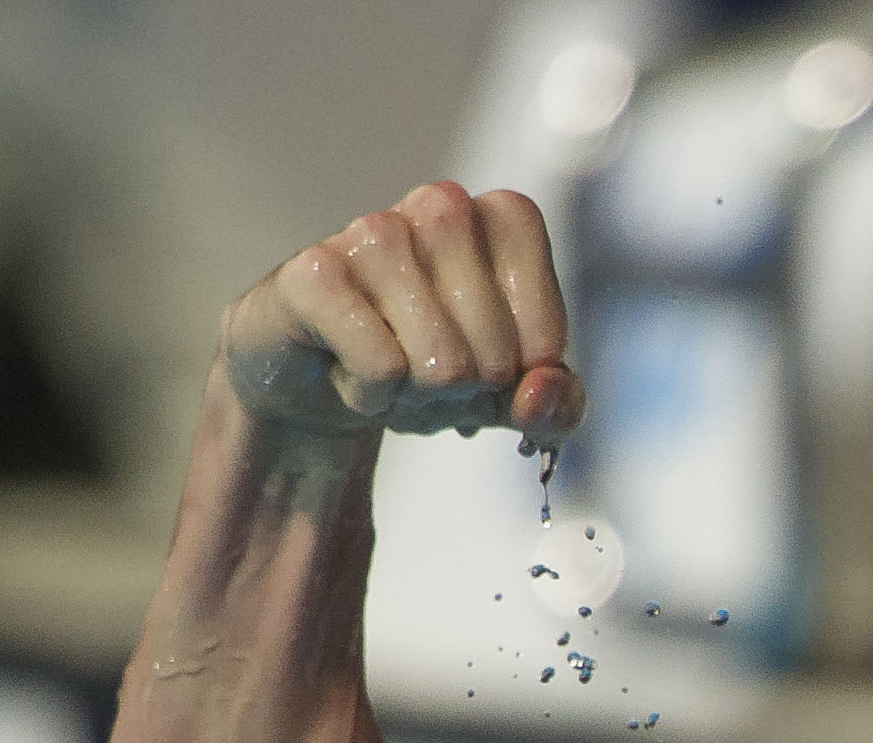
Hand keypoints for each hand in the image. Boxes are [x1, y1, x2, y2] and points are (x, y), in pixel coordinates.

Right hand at [221, 182, 581, 444]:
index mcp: (501, 219)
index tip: (492, 366)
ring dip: (417, 395)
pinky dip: (372, 396)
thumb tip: (539, 396)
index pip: (547, 331)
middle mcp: (441, 208)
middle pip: (494, 355)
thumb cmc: (424, 367)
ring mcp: (375, 231)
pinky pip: (382, 369)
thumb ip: (558, 404)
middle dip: (465, 392)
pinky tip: (348, 370)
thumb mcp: (509, 396)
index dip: (523, 374)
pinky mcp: (314, 270)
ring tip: (389, 368)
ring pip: (441, 363)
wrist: (322, 383)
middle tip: (426, 371)